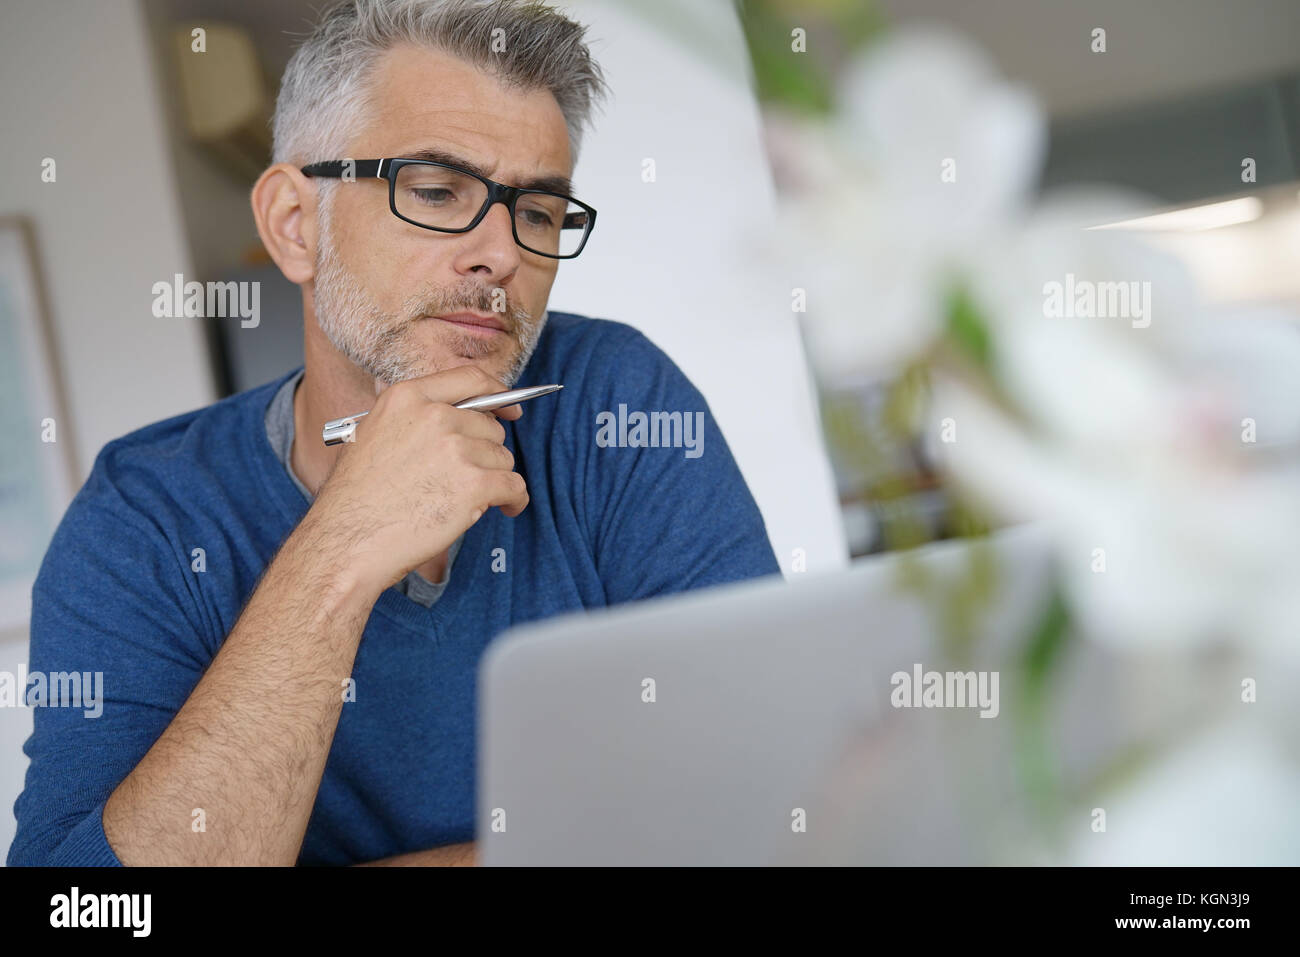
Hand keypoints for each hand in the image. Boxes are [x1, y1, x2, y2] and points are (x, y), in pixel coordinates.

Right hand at [308, 366, 529, 595]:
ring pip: (503, 459)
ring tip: (465, 502)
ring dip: (494, 481)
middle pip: (490, 428)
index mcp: (408, 397)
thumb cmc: (355, 498)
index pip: (471, 379)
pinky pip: (514, 486)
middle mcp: (434, 415)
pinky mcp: (473, 484)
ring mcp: (455, 448)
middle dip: (484, 455)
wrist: (346, 542)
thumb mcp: (373, 434)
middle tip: (462, 481)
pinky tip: (506, 509)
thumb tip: (460, 417)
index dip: (499, 394)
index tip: (511, 410)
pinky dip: (515, 500)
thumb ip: (415, 418)